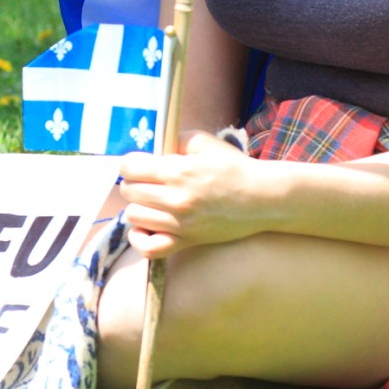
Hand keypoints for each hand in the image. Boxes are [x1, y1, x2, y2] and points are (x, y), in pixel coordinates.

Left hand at [116, 131, 259, 256]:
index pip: (129, 167)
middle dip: (134, 182)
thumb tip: (151, 149)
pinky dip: (141, 238)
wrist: (260, 199)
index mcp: (177, 172)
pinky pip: (149, 248)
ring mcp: (179, 224)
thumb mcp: (203, 142)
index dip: (131, 163)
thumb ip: (173, 140)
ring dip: (138, 207)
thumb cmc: (232, 167)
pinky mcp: (186, 242)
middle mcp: (175, 199)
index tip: (140, 164)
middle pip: (128, 191)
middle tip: (148, 181)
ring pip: (133, 216)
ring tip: (152, 202)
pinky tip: (148, 227)